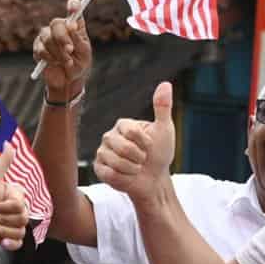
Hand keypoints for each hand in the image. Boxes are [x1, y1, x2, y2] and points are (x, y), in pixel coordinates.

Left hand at [0, 147, 27, 250]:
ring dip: (0, 230)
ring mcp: (12, 224)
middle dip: (0, 219)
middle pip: (21, 220)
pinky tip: (1, 241)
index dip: (4, 208)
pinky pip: (18, 243)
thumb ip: (2, 163)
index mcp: (14, 197)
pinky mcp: (7, 237)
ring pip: (19, 231)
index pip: (20, 206)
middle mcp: (15, 210)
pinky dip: (10, 242)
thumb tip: (9, 142)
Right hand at [34, 0, 91, 99]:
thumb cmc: (79, 64)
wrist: (68, 81)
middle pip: (56, 23)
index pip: (73, 9)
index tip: (73, 6)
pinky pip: (41, 49)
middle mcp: (60, 27)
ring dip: (58, 52)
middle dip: (63, 38)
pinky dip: (50, 58)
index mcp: (75, 25)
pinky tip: (56, 63)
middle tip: (70, 50)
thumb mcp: (84, 52)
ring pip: (47, 37)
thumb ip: (78, 38)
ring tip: (67, 62)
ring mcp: (47, 36)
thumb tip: (71, 25)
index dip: (73, 5)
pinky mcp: (38, 47)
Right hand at [94, 81, 176, 204]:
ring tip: (135, 168)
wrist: (154, 179)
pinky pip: (109, 174)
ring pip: (116, 162)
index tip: (150, 146)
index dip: (146, 143)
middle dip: (140, 158)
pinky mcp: (99, 169)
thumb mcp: (164, 130)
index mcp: (123, 125)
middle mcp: (109, 136)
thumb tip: (165, 84)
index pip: (132, 132)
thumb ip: (162, 107)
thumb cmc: (159, 153)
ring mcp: (102, 153)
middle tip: (143, 159)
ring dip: (133, 169)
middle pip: (123, 148)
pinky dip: (123, 178)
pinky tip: (126, 176)